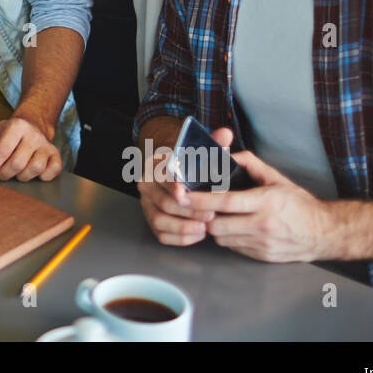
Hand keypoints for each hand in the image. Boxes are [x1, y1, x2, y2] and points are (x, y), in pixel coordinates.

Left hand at [0, 115, 61, 180]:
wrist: (29, 127)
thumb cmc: (5, 135)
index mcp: (15, 126)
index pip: (2, 150)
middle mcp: (33, 134)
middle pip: (18, 163)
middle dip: (4, 174)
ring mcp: (46, 145)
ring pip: (35, 168)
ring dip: (21, 176)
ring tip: (15, 172)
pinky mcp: (55, 155)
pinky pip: (52, 171)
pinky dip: (43, 177)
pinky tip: (32, 172)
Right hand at [136, 127, 225, 246]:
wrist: (177, 177)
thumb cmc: (192, 167)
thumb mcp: (201, 152)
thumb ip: (213, 144)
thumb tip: (225, 134)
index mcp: (155, 166)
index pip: (161, 176)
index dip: (172, 185)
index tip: (184, 192)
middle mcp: (146, 185)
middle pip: (162, 202)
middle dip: (188, 210)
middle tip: (210, 214)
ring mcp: (147, 205)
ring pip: (159, 220)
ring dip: (183, 227)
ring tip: (205, 228)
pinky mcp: (153, 222)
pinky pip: (162, 235)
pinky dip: (180, 238)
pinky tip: (198, 234)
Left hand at [194, 149, 336, 262]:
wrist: (324, 233)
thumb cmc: (299, 204)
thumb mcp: (277, 178)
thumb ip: (250, 163)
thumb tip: (226, 155)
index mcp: (266, 201)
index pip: (225, 202)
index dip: (200, 200)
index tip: (184, 195)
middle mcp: (263, 224)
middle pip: (217, 225)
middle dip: (203, 216)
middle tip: (196, 207)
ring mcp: (262, 244)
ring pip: (222, 238)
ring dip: (214, 228)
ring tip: (215, 217)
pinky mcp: (262, 256)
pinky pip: (234, 247)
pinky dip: (228, 238)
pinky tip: (232, 228)